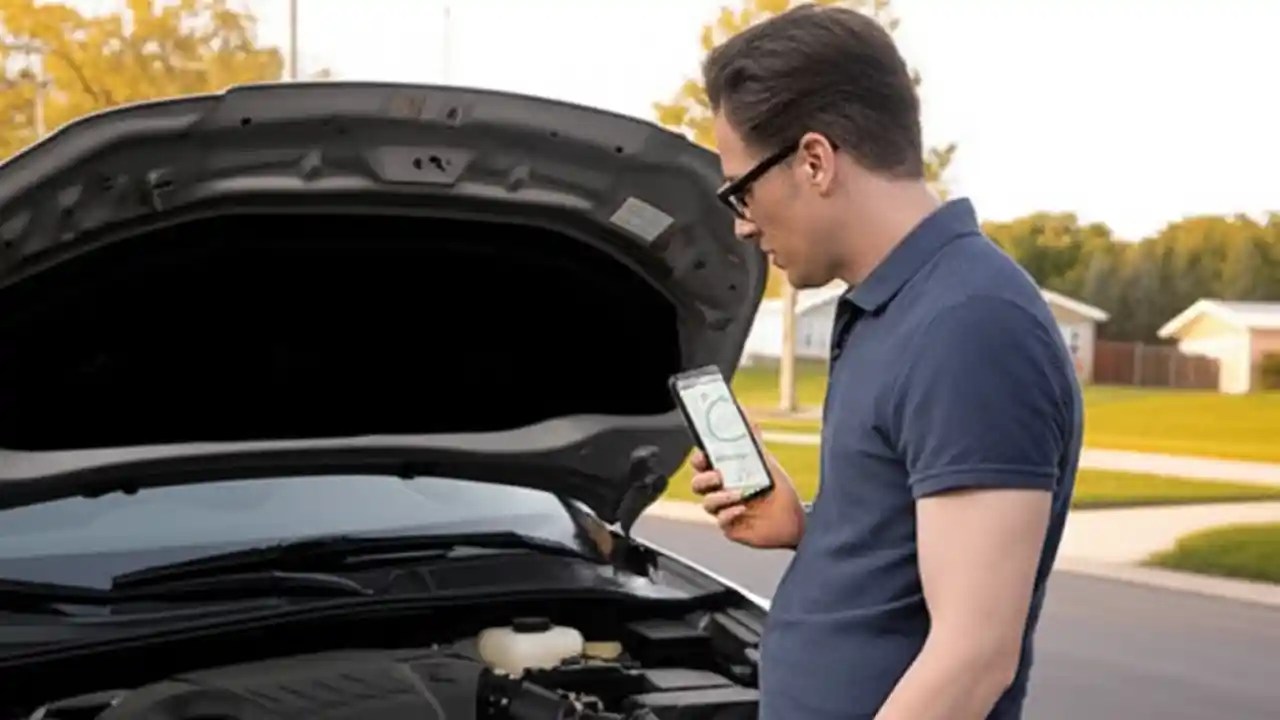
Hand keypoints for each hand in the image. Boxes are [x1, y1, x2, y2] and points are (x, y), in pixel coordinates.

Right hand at [689, 422, 805, 548]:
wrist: (793, 519)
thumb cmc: (777, 491)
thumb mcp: (766, 462)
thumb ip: (754, 442)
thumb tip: (748, 419)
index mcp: (725, 473)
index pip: (701, 464)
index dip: (698, 459)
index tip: (704, 455)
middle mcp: (721, 492)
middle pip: (697, 484)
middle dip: (704, 478)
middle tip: (719, 475)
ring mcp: (724, 510)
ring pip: (707, 503)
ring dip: (720, 497)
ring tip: (739, 493)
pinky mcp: (730, 526)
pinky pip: (721, 521)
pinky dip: (729, 513)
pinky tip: (742, 509)